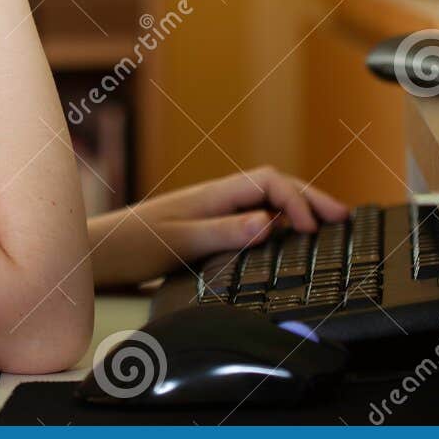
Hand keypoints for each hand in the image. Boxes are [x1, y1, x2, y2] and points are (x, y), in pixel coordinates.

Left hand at [86, 167, 347, 288]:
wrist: (95, 255)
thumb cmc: (130, 245)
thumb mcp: (179, 241)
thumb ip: (224, 232)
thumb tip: (269, 223)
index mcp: (212, 194)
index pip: (268, 182)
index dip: (297, 201)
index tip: (312, 229)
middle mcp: (215, 199)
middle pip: (273, 187)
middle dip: (310, 198)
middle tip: (343, 217)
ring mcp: (211, 213)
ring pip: (264, 201)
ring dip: (297, 208)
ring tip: (327, 224)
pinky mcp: (205, 230)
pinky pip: (251, 219)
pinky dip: (277, 223)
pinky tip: (287, 238)